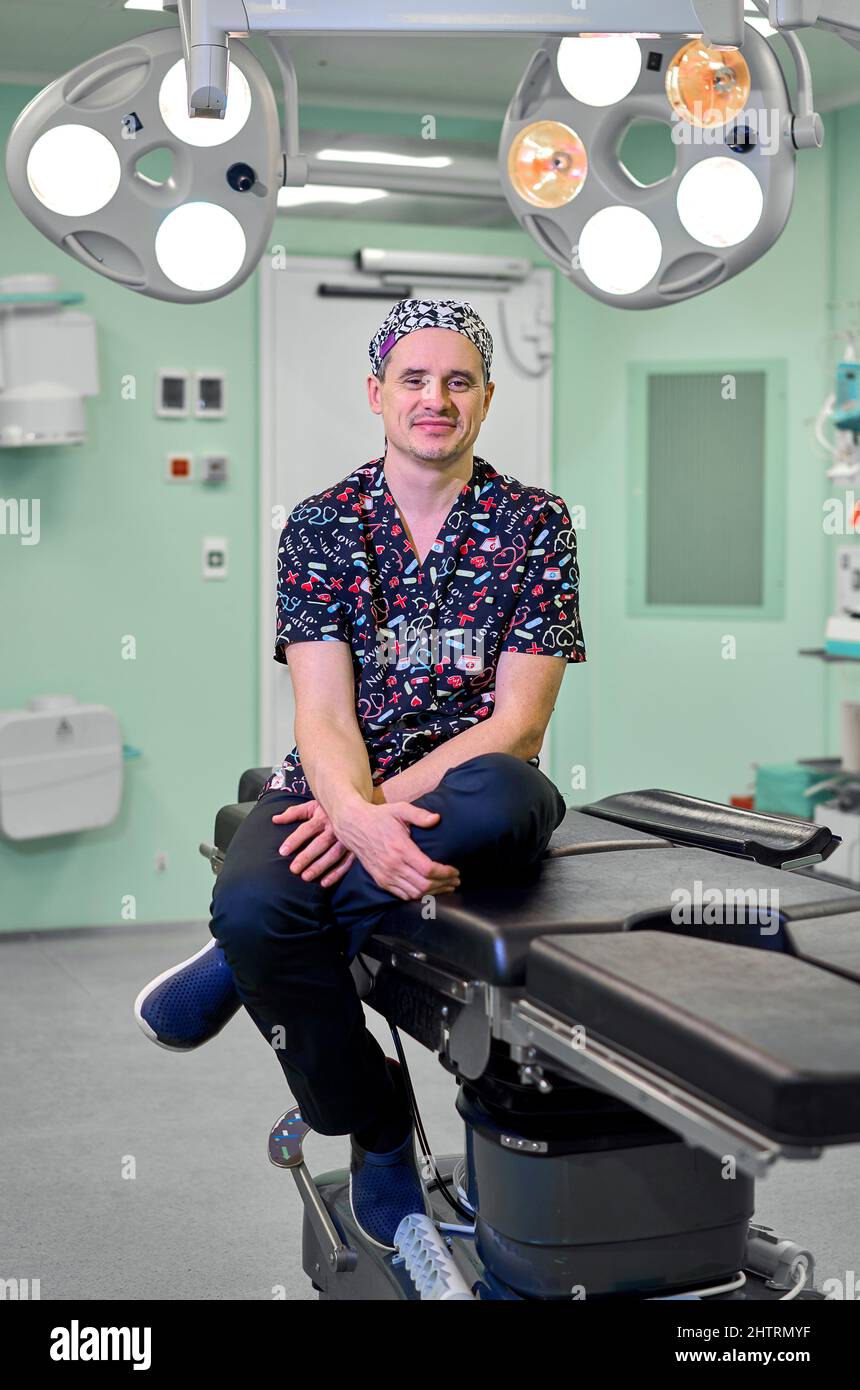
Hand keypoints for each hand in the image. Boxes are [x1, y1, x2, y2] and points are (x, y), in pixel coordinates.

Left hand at [271, 800, 354, 887]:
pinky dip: (336, 874)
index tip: (283, 851)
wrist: (356, 807)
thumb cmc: (329, 808)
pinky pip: (346, 863)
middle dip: (307, 857)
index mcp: (323, 816)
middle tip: (294, 869)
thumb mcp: (312, 806)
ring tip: (306, 877)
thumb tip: (275, 819)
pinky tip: (324, 883)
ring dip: (320, 867)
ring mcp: (346, 839)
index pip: (307, 829)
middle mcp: (335, 828)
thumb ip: (293, 813)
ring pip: (333, 855)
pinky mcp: (354, 848)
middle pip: (320, 843)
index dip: (294, 840)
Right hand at [333, 800, 459, 901]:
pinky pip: (402, 895)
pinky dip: (418, 896)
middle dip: (444, 885)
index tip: (455, 871)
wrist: (354, 825)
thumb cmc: (379, 817)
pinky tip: (428, 891)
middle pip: (424, 885)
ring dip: (433, 893)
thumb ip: (419, 814)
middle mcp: (392, 865)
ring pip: (414, 894)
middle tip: (456, 881)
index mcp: (400, 848)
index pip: (428, 869)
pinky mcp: (380, 881)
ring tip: (446, 887)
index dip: (445, 873)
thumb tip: (437, 818)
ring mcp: (385, 875)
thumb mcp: (399, 809)